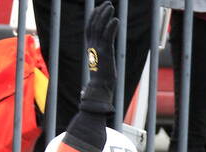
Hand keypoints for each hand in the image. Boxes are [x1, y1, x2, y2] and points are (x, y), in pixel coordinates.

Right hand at [78, 1, 118, 115]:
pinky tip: (116, 20)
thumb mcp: (100, 64)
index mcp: (90, 48)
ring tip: (111, 7)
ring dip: (105, 16)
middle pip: (94, 24)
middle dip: (100, 12)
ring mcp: (98, 49)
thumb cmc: (101, 81)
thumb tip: (100, 56)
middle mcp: (92, 47)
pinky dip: (111, 26)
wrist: (99, 89)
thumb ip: (99, 57)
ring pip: (100, 27)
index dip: (94, 17)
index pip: (89, 28)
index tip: (99, 8)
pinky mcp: (105, 52)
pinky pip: (107, 36)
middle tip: (107, 4)